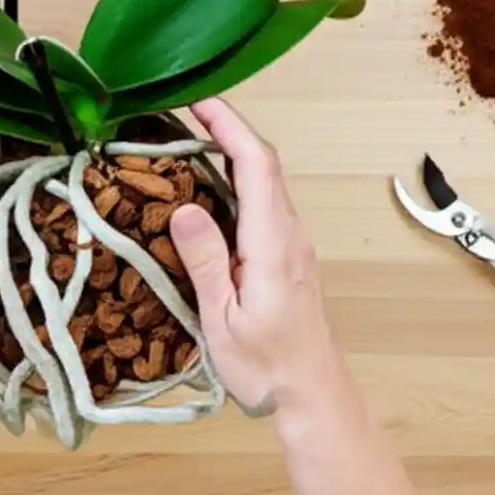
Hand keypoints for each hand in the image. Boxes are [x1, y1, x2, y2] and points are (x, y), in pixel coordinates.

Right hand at [170, 98, 342, 414]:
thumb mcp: (224, 320)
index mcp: (273, 243)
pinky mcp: (288, 257)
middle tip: (182, 111)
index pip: (255, 164)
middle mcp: (288, 234)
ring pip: (264, 182)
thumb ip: (207, 262)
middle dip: (226, 128)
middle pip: (262, 164)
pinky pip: (263, 204)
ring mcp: (292, 244)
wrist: (313, 395)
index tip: (197, 100)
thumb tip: (184, 208)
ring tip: (189, 140)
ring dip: (231, 153)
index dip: (228, 124)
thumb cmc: (268, 367)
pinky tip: (210, 188)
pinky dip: (237, 181)